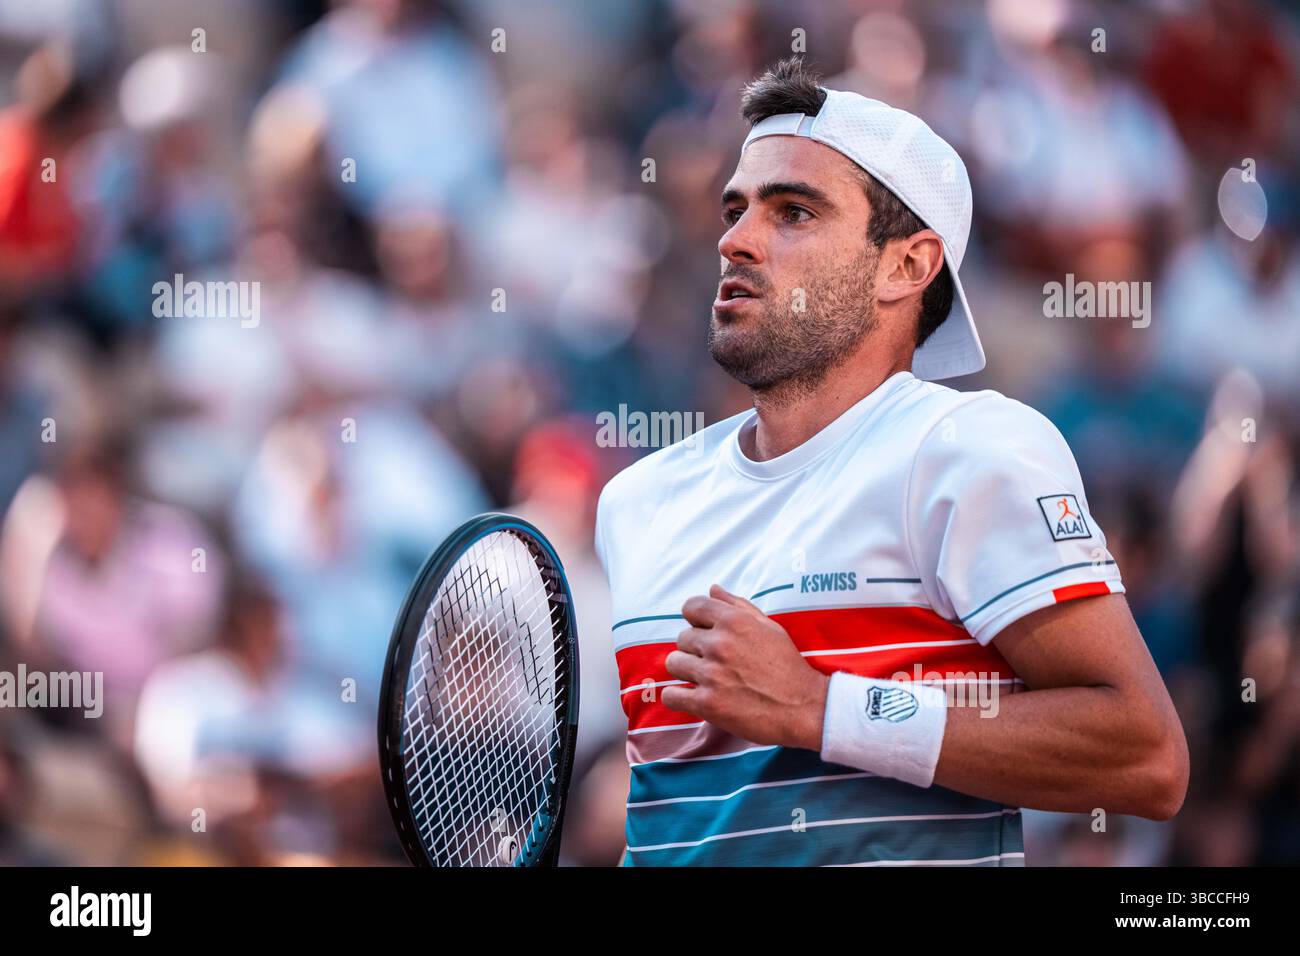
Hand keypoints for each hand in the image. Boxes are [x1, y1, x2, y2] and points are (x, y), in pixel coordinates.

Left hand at [662, 584, 829, 749]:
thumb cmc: (788, 666)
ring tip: (704, 679)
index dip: (695, 619)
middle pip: (682, 638)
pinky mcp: (707, 704)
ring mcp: (712, 674)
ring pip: (673, 663)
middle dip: (694, 649)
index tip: (704, 632)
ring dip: (686, 671)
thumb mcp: (769, 627)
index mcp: (734, 622)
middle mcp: (719, 644)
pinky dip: (677, 697)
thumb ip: (738, 605)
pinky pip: (672, 695)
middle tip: (713, 662)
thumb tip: (713, 588)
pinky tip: (691, 697)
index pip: (691, 606)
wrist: (805, 708)